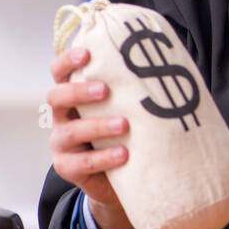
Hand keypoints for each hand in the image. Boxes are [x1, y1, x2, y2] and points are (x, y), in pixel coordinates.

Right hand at [47, 48, 140, 228]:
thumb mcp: (129, 107)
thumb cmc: (128, 131)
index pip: (60, 72)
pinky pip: (81, 163)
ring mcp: (62, 143)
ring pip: (69, 132)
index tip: (87, 54)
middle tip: (105, 90)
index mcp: (75, 96)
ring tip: (124, 125)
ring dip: (97, 126)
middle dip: (79, 92)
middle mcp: (63, 116)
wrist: (124, 174)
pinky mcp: (68, 168)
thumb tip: (171, 60)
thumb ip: (136, 87)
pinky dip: (103, 158)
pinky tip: (123, 153)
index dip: (68, 61)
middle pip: (57, 97)